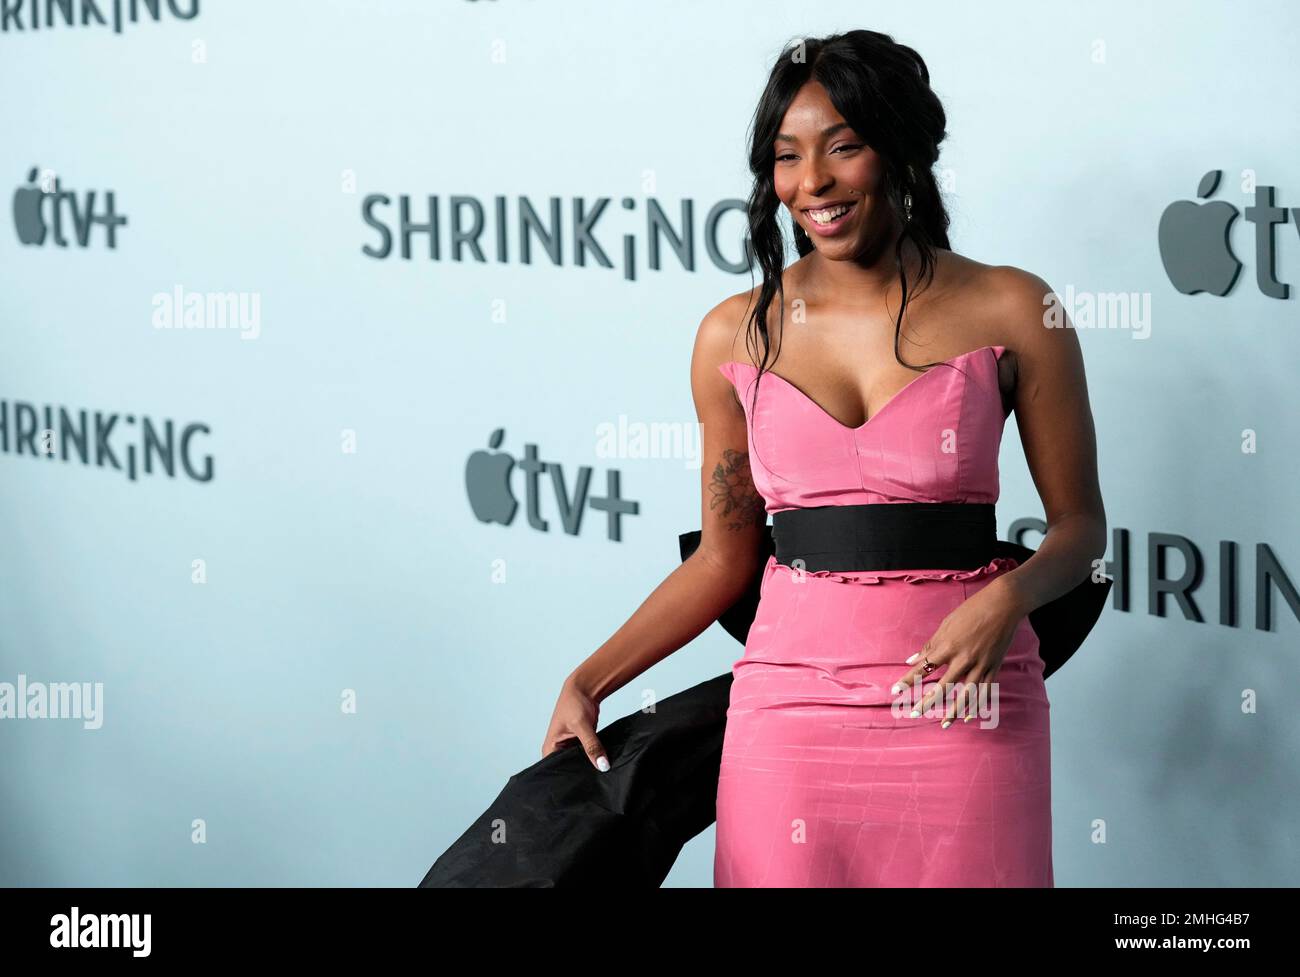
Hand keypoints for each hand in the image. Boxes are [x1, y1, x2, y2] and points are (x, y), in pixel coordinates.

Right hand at [541, 675, 609, 771]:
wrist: (585, 689)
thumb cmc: (574, 703)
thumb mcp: (582, 725)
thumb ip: (591, 746)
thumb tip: (602, 765)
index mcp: (550, 748)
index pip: (557, 771)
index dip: (570, 778)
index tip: (584, 784)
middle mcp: (558, 750)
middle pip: (570, 769)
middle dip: (582, 772)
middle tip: (596, 778)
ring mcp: (570, 748)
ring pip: (581, 763)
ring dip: (590, 765)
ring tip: (601, 770)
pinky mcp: (581, 744)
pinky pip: (588, 756)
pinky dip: (595, 757)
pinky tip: (603, 762)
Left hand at [890, 580, 1025, 727]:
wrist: (1003, 605)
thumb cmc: (971, 611)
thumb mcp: (946, 625)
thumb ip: (930, 645)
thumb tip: (911, 659)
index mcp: (948, 646)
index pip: (924, 667)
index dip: (908, 680)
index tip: (895, 691)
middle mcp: (963, 659)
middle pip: (943, 686)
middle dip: (927, 701)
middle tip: (914, 714)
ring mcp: (980, 665)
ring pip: (965, 695)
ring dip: (953, 711)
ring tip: (943, 725)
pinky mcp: (993, 667)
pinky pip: (984, 691)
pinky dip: (976, 705)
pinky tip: (968, 717)